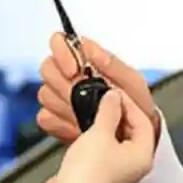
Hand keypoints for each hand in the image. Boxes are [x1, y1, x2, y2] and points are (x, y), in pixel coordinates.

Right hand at [36, 33, 159, 143]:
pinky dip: (62, 124)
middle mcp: (68, 76)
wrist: (136, 141)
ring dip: (66, 105)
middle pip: (47, 68)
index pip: (59, 41)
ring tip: (87, 113)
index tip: (74, 70)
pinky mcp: (55, 121)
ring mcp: (59, 98)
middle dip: (65, 84)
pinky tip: (80, 127)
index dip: (63, 54)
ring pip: (45, 94)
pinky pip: (45, 118)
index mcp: (86, 60)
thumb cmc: (137, 108)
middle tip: (84, 96)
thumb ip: (113, 65)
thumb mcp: (133, 85)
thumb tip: (91, 48)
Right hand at [41, 89, 155, 182]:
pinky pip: (104, 150)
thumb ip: (109, 111)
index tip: (115, 92)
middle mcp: (134, 166)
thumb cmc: (88, 171)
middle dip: (118, 113)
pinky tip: (86, 127)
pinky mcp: (100, 175)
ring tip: (95, 109)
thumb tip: (113, 96)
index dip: (129, 104)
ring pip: (117, 140)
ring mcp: (117, 172)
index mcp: (142, 156)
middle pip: (132, 131)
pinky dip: (97, 137)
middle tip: (105, 99)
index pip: (144, 121)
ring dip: (106, 124)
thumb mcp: (100, 132)